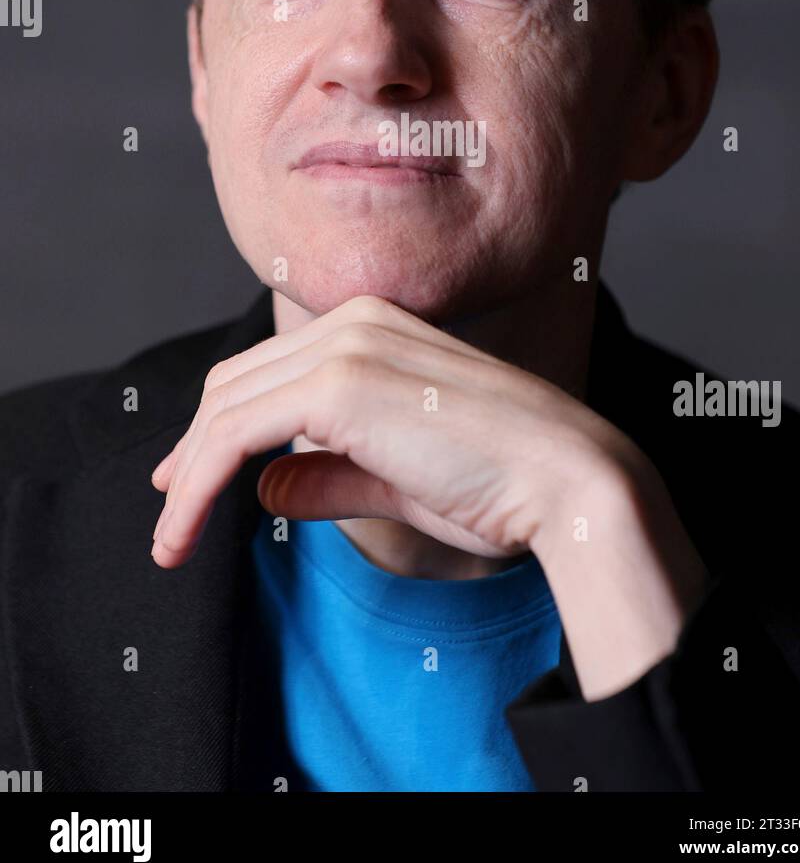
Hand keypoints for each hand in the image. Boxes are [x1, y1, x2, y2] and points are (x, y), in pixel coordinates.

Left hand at [149, 293, 649, 568]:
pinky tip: (186, 529)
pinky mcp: (339, 384)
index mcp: (375, 326)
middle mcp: (354, 320)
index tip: (187, 481)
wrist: (568, 480)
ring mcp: (346, 345)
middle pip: (235, 384)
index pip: (268, 373)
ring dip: (187, 478)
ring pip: (226, 408)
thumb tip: (265, 488)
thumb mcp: (396, 479)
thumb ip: (329, 474)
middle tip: (169, 516)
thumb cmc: (501, 485)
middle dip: (191, 451)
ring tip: (171, 541)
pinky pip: (236, 434)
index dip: (218, 427)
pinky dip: (198, 484)